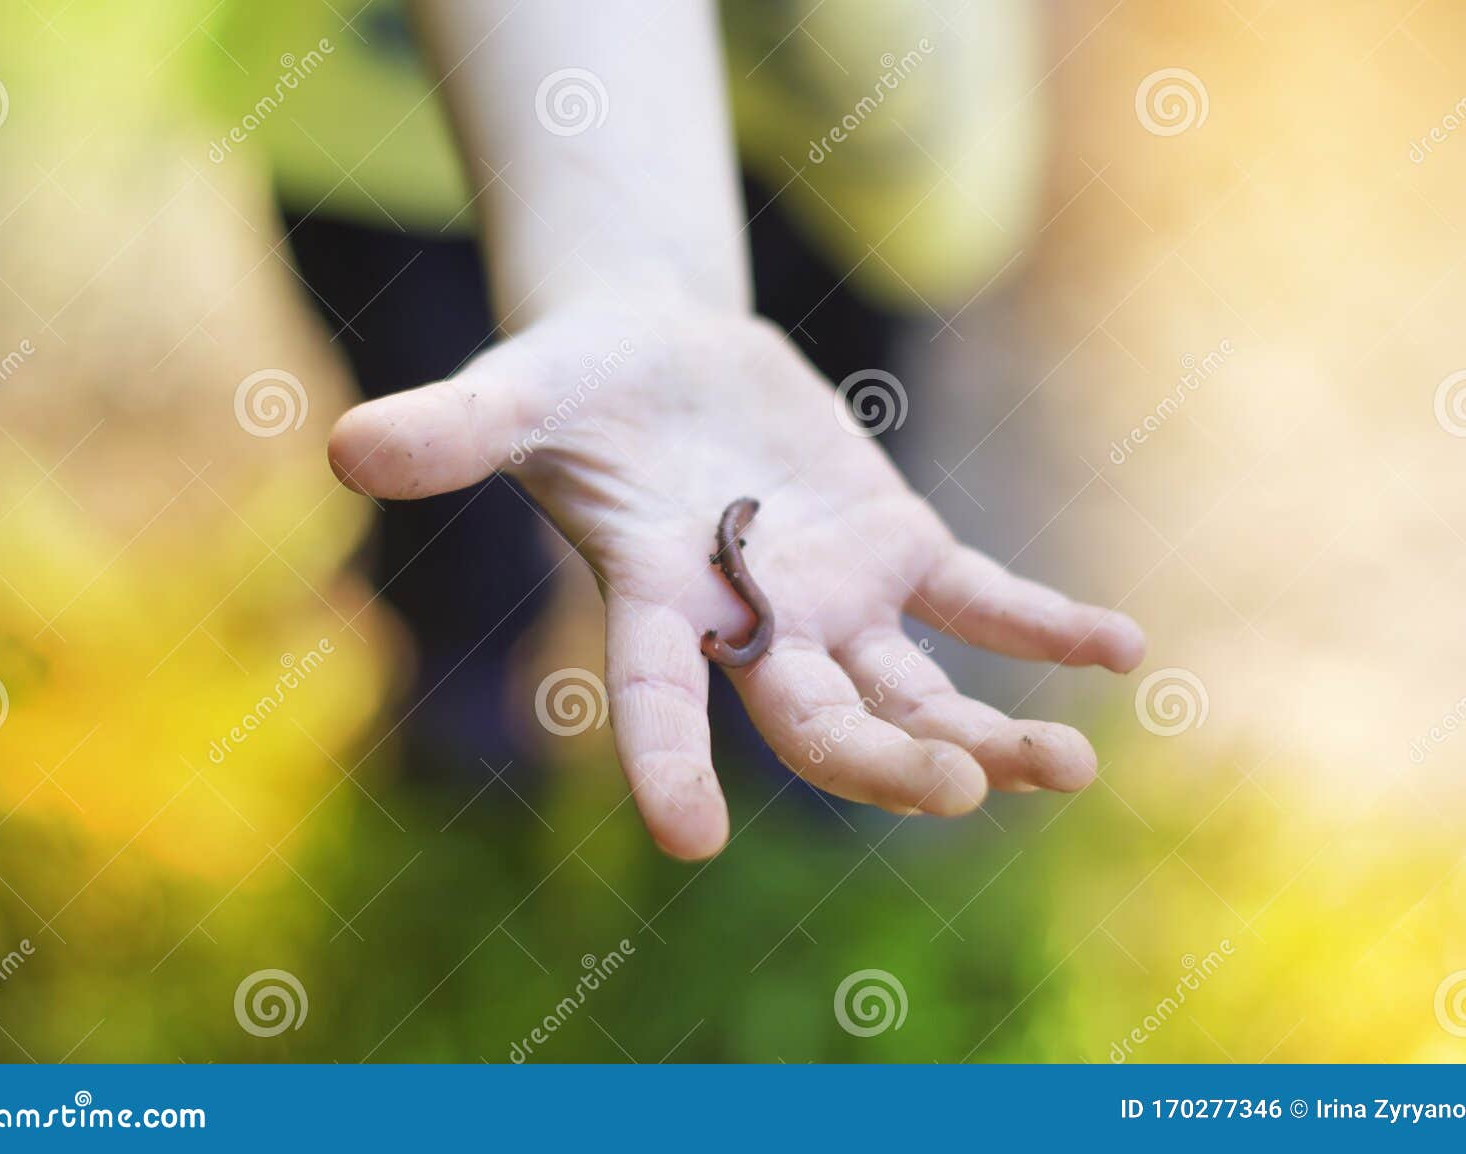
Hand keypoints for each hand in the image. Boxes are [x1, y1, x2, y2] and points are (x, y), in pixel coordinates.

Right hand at [328, 299, 1144, 859]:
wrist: (658, 358)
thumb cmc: (575, 383)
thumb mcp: (516, 391)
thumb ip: (452, 430)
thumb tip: (345, 447)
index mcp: (654, 598)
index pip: (651, 698)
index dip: (663, 764)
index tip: (688, 841)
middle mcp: (750, 622)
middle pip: (818, 719)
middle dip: (884, 761)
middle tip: (958, 793)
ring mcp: (830, 594)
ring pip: (912, 688)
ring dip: (985, 728)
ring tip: (1067, 770)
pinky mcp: (893, 543)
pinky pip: (979, 594)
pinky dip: (1041, 621)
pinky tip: (1119, 652)